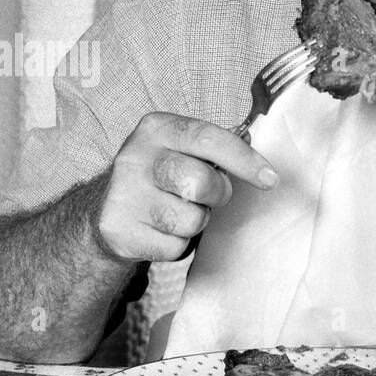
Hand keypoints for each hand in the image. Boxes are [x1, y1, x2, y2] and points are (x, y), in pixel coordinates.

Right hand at [93, 113, 277, 262]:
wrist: (105, 208)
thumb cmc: (160, 176)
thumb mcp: (181, 149)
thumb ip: (216, 150)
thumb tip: (262, 165)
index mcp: (156, 129)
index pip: (207, 138)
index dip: (244, 159)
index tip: (269, 178)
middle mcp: (135, 157)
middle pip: (200, 182)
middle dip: (217, 194)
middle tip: (209, 196)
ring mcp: (124, 194)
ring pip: (189, 220)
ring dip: (196, 222)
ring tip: (179, 211)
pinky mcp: (118, 229)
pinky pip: (173, 247)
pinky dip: (177, 244)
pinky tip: (161, 230)